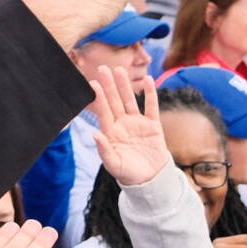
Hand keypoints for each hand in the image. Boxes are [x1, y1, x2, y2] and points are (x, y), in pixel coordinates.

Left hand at [85, 66, 166, 187]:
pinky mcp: (153, 125)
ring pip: (130, 100)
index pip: (103, 111)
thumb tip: (94, 134)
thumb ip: (104, 150)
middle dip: (109, 85)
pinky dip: (150, 94)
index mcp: (111, 132)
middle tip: (103, 68)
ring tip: (120, 69)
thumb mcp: (113, 164)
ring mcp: (137, 123)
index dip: (99, 97)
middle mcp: (122, 124)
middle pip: (114, 101)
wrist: (150, 180)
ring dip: (125, 86)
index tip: (93, 83)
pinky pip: (151, 107)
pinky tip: (148, 80)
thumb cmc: (128, 173)